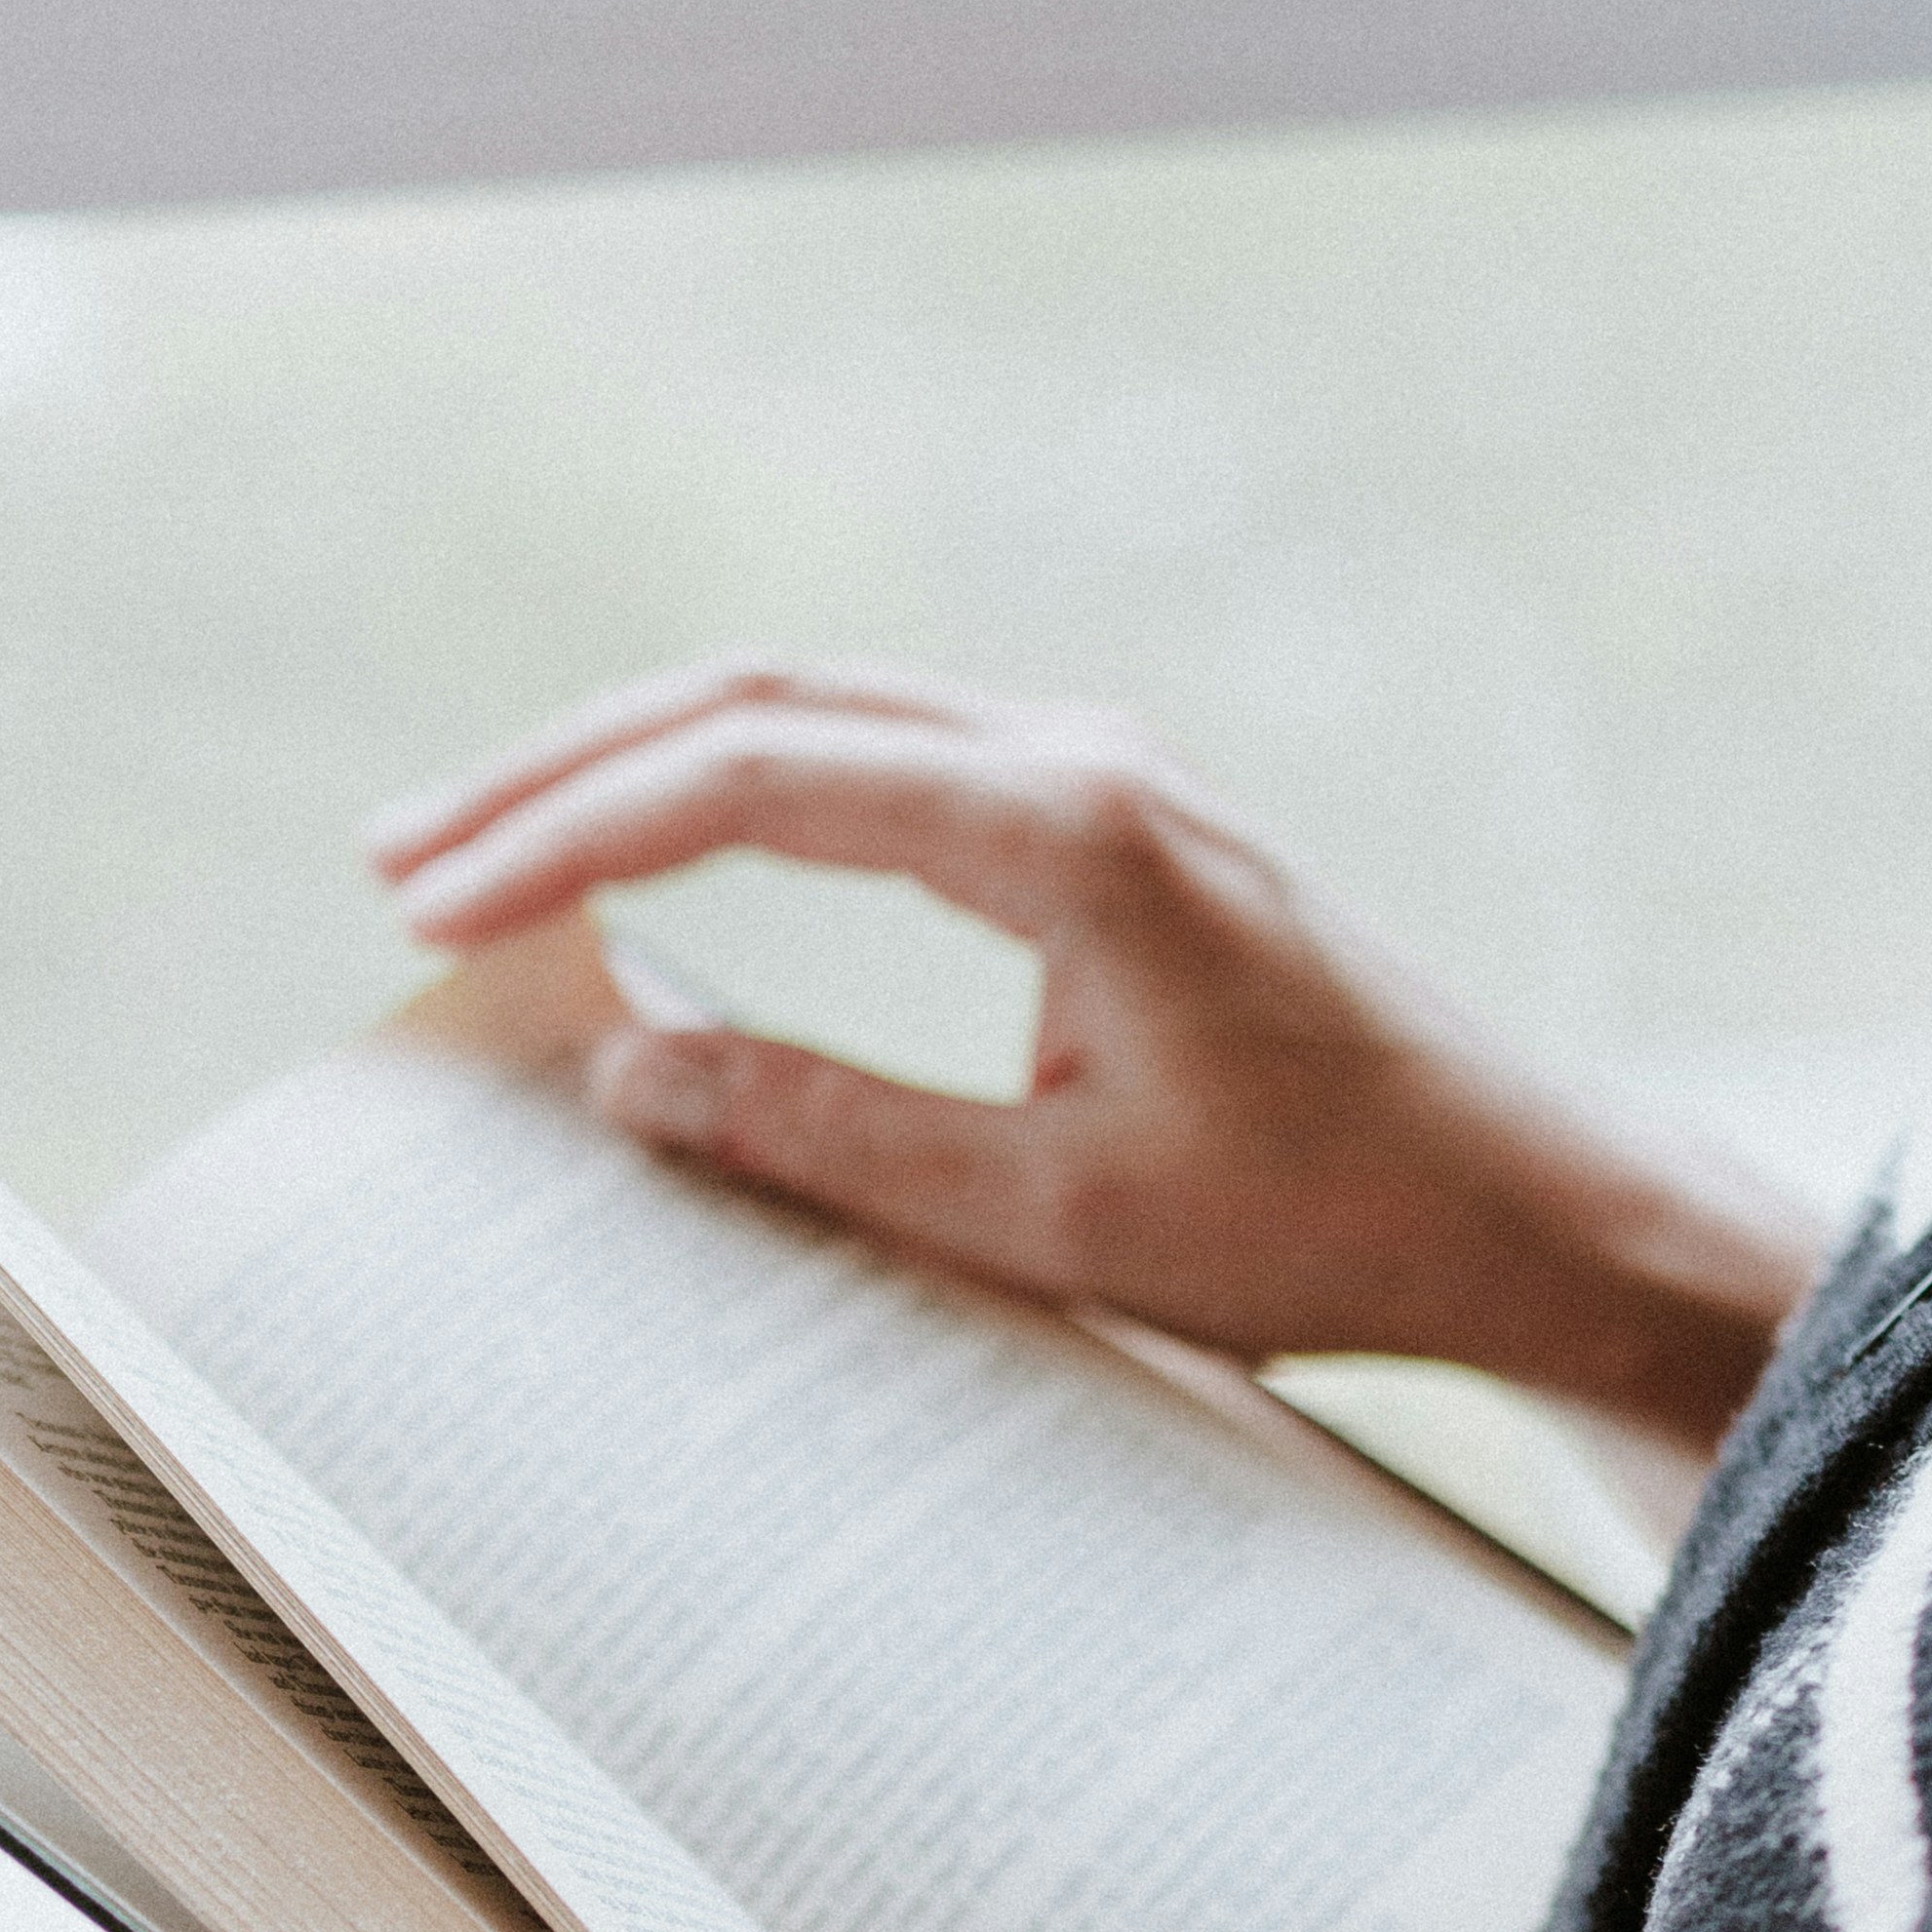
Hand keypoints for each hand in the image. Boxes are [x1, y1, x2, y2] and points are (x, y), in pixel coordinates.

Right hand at [369, 662, 1819, 1456]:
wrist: (1531, 1210)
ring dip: (642, 776)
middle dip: (563, 776)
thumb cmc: (1329, 1227)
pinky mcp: (1108, 835)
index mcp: (1067, 830)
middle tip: (401, 862)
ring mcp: (1099, 783)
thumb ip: (828, 1134)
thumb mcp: (1053, 1220)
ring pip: (818, 719)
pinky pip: (885, 772)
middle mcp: (1079, 763)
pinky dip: (744, 799)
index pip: (756, 777)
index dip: (571, 835)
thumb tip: (628, 1066)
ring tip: (483, 860)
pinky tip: (655, 864)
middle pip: (762, 704)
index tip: (438, 910)